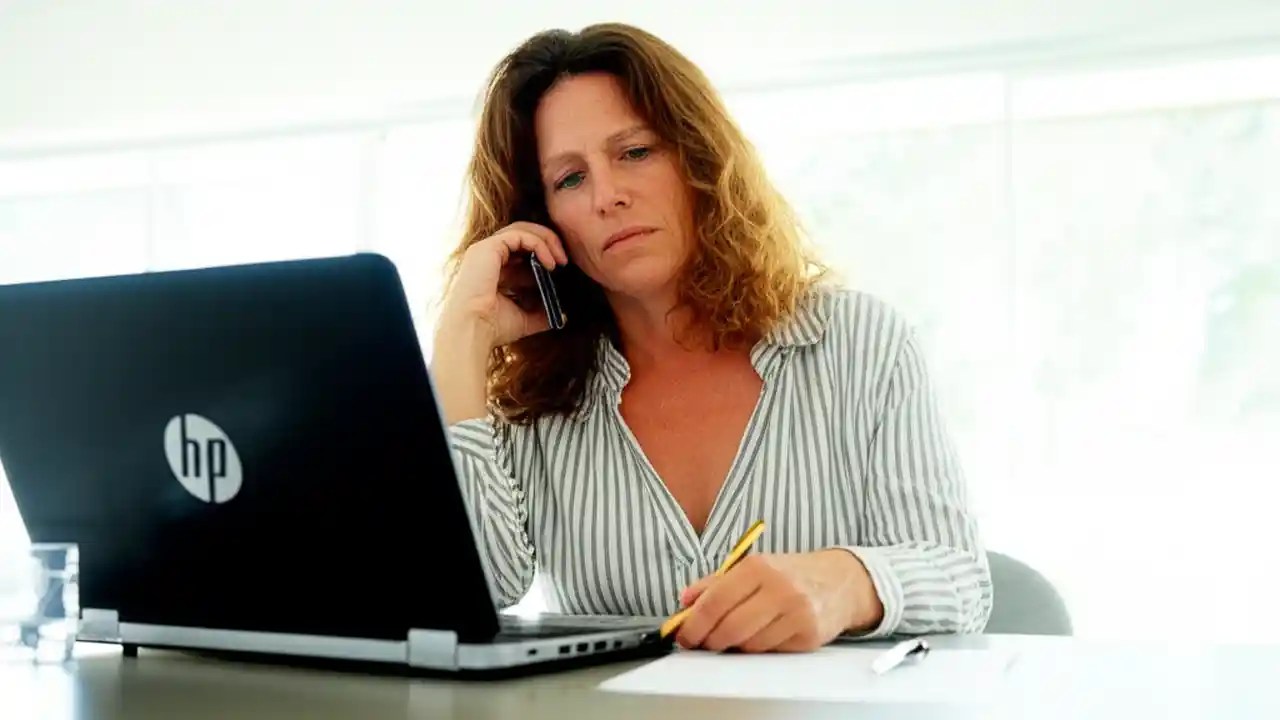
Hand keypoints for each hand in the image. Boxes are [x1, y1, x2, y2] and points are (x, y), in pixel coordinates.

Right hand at [437, 222, 569, 350]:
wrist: (473, 331)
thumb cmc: (492, 328)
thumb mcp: (524, 318)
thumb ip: (541, 314)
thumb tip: (562, 315)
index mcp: (493, 269)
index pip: (521, 249)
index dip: (543, 254)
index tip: (560, 268)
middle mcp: (487, 256)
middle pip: (522, 234)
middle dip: (547, 242)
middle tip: (564, 259)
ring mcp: (485, 249)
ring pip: (521, 229)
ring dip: (546, 239)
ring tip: (560, 259)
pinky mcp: (488, 248)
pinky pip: (519, 235)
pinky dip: (539, 243)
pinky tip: (549, 262)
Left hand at [674, 550, 883, 652]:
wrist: (837, 581)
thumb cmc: (788, 574)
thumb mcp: (751, 567)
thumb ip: (715, 583)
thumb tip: (685, 602)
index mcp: (757, 567)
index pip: (714, 601)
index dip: (693, 624)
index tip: (683, 635)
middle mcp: (777, 588)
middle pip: (729, 628)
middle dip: (709, 641)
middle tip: (702, 643)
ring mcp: (795, 613)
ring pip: (749, 645)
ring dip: (735, 645)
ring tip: (736, 634)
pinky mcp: (808, 635)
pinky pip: (770, 651)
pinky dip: (759, 647)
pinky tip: (762, 634)